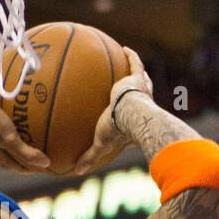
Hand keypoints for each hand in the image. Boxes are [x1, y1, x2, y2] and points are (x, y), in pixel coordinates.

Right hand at [0, 84, 50, 173]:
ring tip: (29, 129)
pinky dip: (11, 117)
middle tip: (37, 151)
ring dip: (16, 135)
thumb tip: (46, 164)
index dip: (26, 169)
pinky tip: (18, 109)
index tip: (41, 168)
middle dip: (21, 154)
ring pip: (3, 134)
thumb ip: (25, 152)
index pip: (11, 165)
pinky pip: (0, 117)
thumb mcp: (9, 139)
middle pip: (7, 152)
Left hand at [73, 47, 152, 175]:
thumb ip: (90, 156)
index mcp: (134, 118)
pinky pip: (135, 63)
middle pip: (142, 93)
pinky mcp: (136, 77)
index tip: (125, 109)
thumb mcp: (101, 144)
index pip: (134, 113)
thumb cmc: (118, 131)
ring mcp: (140, 88)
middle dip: (140, 88)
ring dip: (137, 71)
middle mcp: (142, 102)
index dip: (133, 111)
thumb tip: (76, 171)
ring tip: (128, 62)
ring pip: (142, 77)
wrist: (130, 116)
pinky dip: (132, 55)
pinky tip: (124, 48)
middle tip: (131, 84)